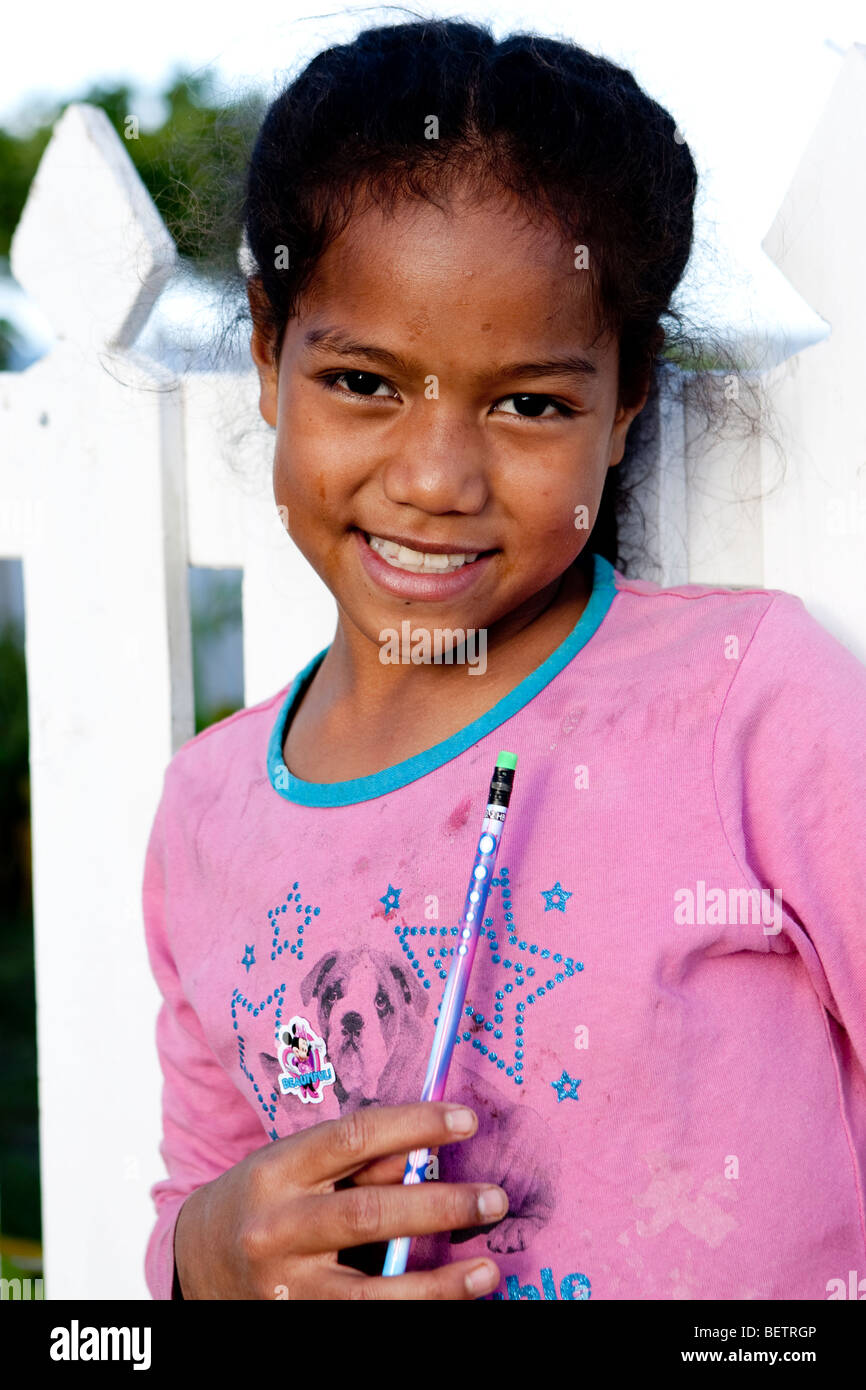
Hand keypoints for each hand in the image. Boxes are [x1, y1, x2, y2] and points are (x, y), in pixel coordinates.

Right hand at [173, 1102, 506, 1298]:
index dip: (414, 1124)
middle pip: (368, 1215)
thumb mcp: (295, 1165)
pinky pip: (362, 1322)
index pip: (354, 1137)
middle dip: (439, 1207)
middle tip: (494, 1199)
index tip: (465, 1120)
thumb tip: (421, 1159)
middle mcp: (275, 1228)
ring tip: (486, 1270)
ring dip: (437, 1285)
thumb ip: (355, 1162)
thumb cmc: (262, 1200)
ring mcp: (284, 1288)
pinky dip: (410, 1315)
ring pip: (370, 1293)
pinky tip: (449, 1305)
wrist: (194, 1264)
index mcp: (276, 1170)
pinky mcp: (295, 1324)